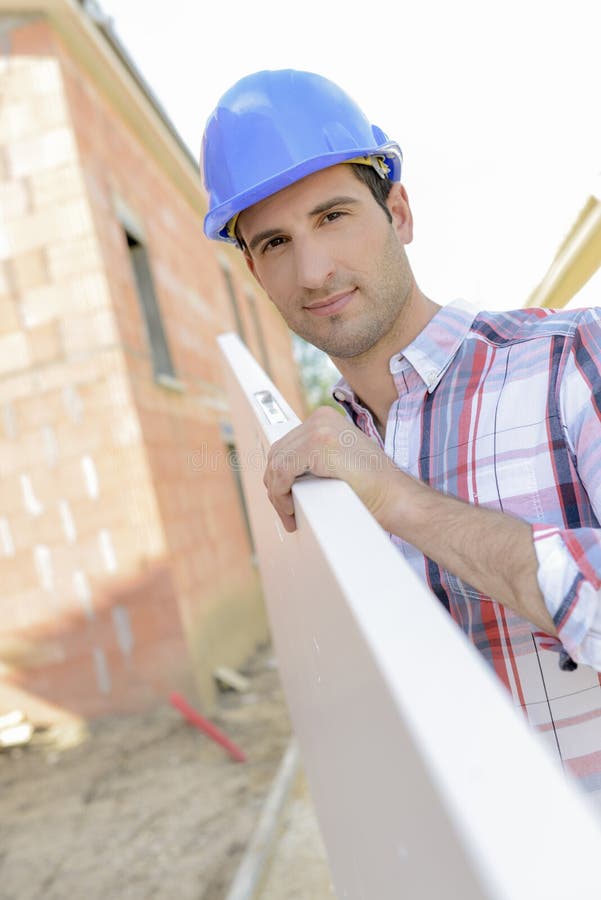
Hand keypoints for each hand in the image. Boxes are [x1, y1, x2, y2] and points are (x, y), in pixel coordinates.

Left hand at [263, 406, 410, 531]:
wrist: (394, 495)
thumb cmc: (372, 486)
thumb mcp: (337, 462)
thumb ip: (314, 458)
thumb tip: (283, 474)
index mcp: (324, 419)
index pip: (286, 446)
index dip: (279, 475)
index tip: (282, 496)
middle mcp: (320, 418)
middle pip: (278, 453)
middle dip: (275, 485)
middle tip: (284, 510)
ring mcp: (319, 428)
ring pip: (277, 463)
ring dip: (277, 493)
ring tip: (288, 513)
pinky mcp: (318, 444)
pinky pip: (283, 470)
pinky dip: (281, 493)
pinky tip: (291, 507)